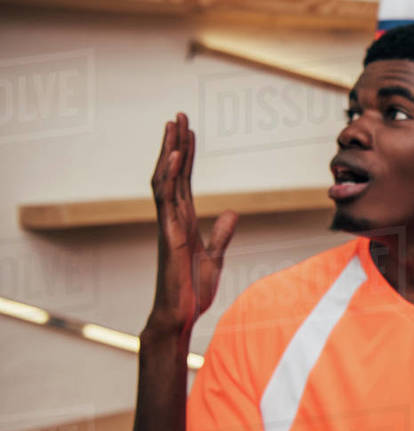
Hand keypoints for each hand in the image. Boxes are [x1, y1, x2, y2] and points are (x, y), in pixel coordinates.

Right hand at [144, 114, 236, 346]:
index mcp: (183, 221)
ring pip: (165, 181)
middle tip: (178, 116)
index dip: (185, 156)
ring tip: (173, 125)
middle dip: (175, 144)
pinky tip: (172, 157)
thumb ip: (221, 234)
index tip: (188, 132)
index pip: (184, 181)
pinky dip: (169, 177)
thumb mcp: (214, 256)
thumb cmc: (191, 290)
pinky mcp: (168, 236)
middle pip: (172, 173)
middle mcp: (172, 219)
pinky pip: (166, 201)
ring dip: (168, 152)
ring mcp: (168, 226)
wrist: (179, 315)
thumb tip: (231, 212)